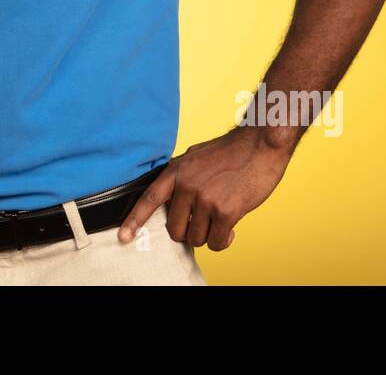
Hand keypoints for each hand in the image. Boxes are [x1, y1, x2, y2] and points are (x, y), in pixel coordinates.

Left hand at [117, 127, 293, 249]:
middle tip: (202, 224)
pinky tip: (231, 228)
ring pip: (196, 238)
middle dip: (187, 232)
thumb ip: (183, 177)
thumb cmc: (232, 151)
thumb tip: (175, 198)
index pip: (150, 198)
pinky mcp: (225, 211)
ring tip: (220, 221)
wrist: (261, 144)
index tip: (124, 236)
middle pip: (174, 229)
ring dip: (208, 235)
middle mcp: (187, 186)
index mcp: (177, 171)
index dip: (135, 220)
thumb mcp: (196, 157)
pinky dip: (223, 240)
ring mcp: (205, 199)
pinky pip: (216, 242)